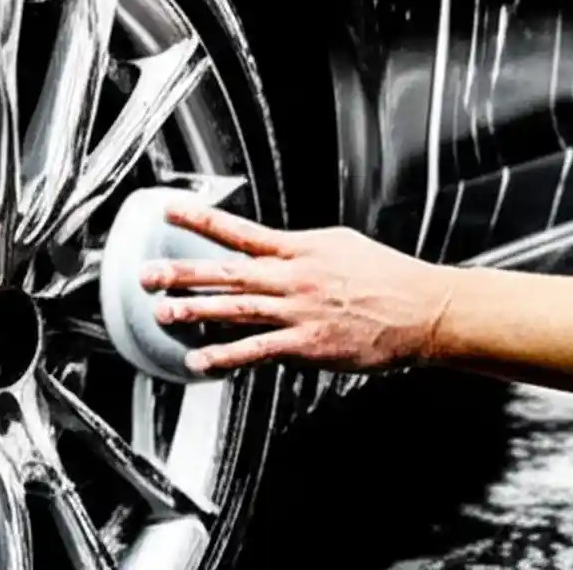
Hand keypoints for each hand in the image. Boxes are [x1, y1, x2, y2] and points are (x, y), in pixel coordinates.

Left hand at [139, 203, 458, 374]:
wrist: (424, 310)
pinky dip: (226, 356)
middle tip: (148, 273)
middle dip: (184, 272)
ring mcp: (298, 311)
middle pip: (229, 272)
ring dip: (196, 311)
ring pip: (237, 308)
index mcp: (300, 249)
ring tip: (162, 312)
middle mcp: (293, 278)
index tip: (169, 211)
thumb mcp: (339, 245)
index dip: (203, 220)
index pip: (241, 231)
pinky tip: (199, 360)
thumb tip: (267, 246)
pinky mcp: (307, 343)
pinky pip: (258, 350)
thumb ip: (298, 248)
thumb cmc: (387, 277)